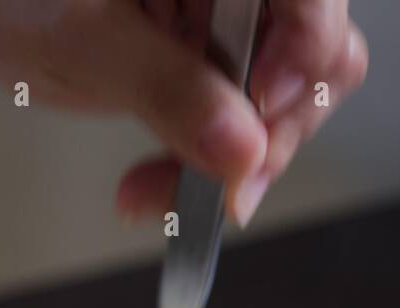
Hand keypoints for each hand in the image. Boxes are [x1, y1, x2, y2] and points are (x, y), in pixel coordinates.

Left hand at [0, 0, 367, 225]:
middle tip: (214, 196)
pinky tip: (149, 188)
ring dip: (228, 164)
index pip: (313, 2)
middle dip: (265, 136)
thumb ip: (166, 88)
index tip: (254, 127)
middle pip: (317, 55)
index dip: (304, 60)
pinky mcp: (211, 59)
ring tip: (150, 196)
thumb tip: (241, 149)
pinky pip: (236, 118)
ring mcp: (231, 19)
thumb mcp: (82, 43)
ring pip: (283, 98)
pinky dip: (200, 163)